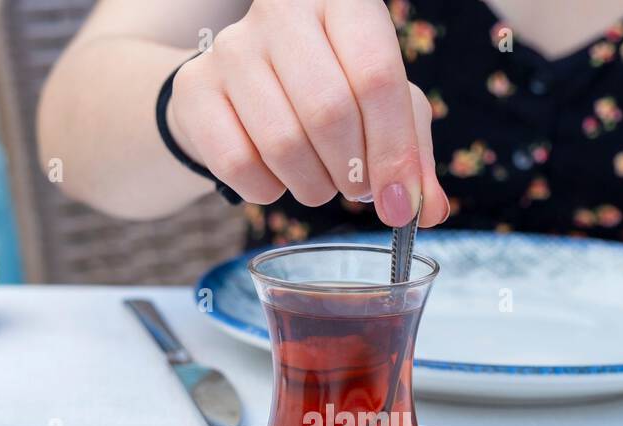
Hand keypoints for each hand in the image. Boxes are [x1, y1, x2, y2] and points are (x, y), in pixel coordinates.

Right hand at [166, 0, 448, 227]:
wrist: (243, 88)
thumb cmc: (330, 90)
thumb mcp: (382, 108)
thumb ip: (413, 155)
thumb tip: (428, 209)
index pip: (376, 76)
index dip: (394, 151)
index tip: (402, 203)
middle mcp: (281, 9)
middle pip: (330, 111)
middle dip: (353, 172)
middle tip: (357, 189)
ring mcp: (231, 46)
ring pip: (284, 143)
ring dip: (313, 187)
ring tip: (320, 182)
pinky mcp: (194, 88)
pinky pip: (239, 164)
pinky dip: (267, 191)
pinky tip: (276, 178)